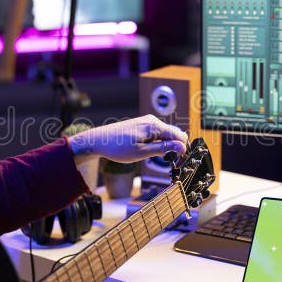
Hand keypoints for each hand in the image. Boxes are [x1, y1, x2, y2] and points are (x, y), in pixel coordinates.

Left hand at [68, 115, 187, 163]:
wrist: (99, 140)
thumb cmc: (118, 148)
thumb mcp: (142, 152)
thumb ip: (163, 149)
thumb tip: (182, 147)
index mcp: (154, 126)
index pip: (179, 136)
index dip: (182, 149)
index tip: (178, 161)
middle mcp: (153, 120)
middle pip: (174, 134)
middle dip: (174, 147)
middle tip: (164, 161)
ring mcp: (148, 121)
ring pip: (166, 134)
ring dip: (165, 145)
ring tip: (152, 155)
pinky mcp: (143, 124)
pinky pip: (158, 132)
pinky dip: (158, 142)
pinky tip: (147, 149)